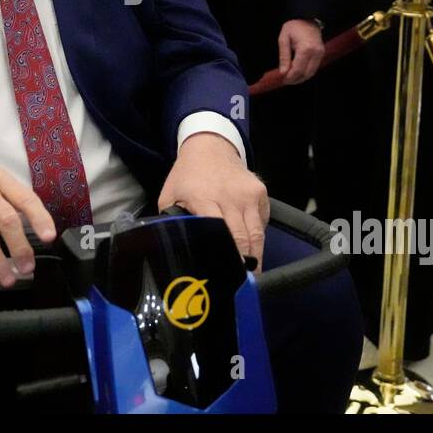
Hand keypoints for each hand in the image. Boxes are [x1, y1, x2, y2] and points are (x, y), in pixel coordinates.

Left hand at [159, 133, 267, 269]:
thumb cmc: (187, 175)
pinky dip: (257, 237)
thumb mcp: (170, 196)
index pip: (220, 233)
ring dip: (255, 256)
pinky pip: (262, 223)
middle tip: (242, 285)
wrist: (210, 146)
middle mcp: (230, 197)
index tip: (228, 276)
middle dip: (245, 264)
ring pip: (258, 234)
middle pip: (243, 239)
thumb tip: (176, 249)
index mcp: (204, 199)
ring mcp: (249, 195)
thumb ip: (173, 221)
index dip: (227, 257)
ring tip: (251, 274)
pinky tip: (249, 246)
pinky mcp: (260, 193)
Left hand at [277, 18, 323, 82]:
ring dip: (302, 78)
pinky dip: (306, 72)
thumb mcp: (284, 39)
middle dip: (296, 80)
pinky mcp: (322, 53)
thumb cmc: (294, 26)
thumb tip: (283, 72)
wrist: (307, 17)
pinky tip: (298, 72)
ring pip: (312, 73)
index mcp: (305, 48)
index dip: (290, 77)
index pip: (298, 69)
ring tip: (291, 78)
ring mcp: (321, 53)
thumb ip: (284, 56)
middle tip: (286, 81)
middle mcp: (316, 52)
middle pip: (306, 74)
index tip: (283, 79)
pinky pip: (314, 67)